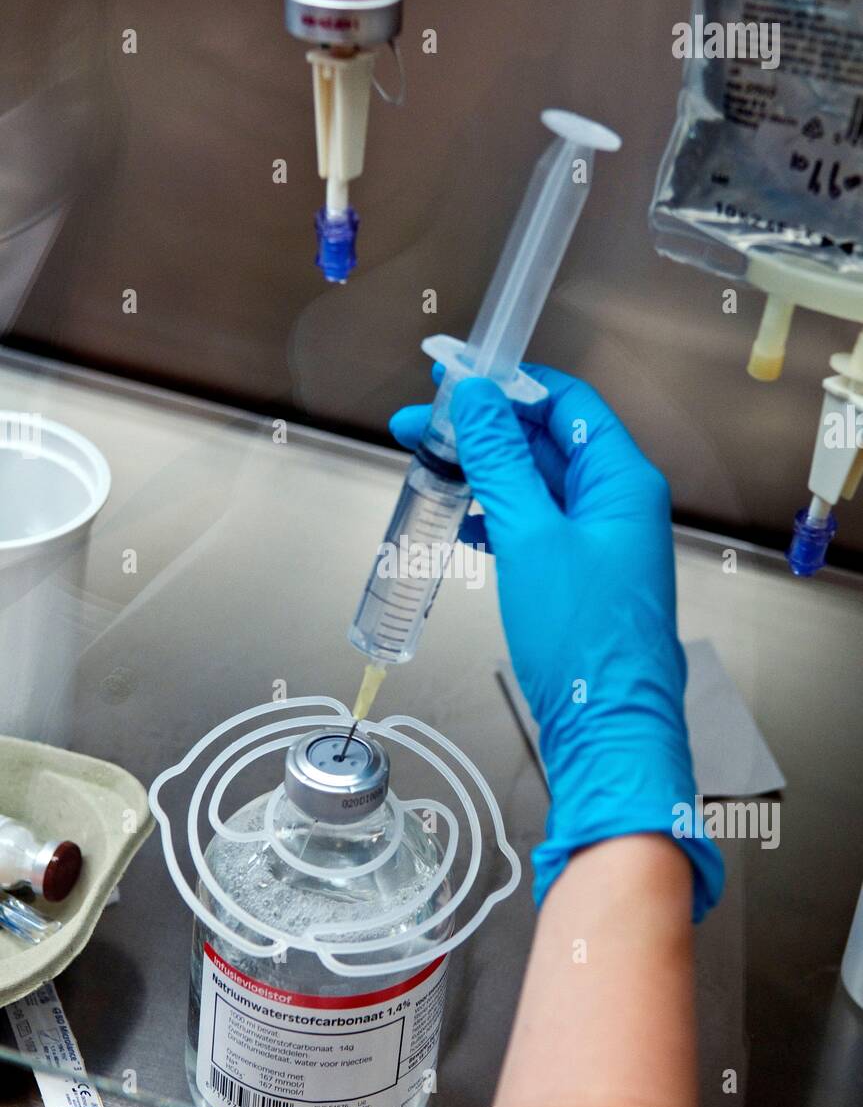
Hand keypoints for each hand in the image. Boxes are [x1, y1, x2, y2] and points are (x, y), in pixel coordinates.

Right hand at [390, 365, 722, 918]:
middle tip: (416, 426)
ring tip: (425, 468)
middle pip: (546, 442)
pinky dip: (497, 518)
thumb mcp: (531, 536)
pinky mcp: (579, 578)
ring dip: (484, 474)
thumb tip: (474, 396)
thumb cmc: (582, 639)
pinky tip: (461, 521)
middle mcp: (617, 504)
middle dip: (481, 431)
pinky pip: (534, 527)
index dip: (509, 384)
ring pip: (535, 486)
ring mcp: (599, 543)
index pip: (566, 403)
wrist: (606, 730)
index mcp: (622, 481)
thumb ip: (500, 461)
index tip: (454, 376)